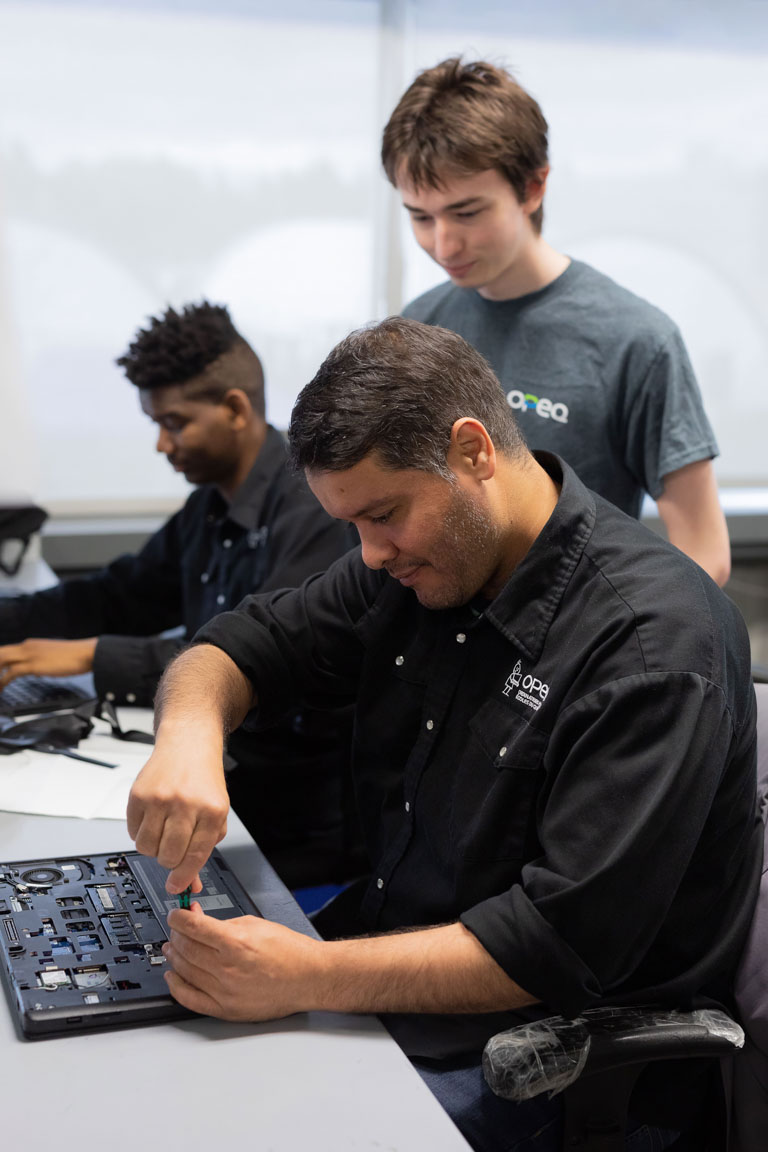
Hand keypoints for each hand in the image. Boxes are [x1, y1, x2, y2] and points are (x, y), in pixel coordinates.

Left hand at [0, 637, 96, 688]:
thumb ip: (41, 662)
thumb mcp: (53, 657)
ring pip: (1, 660)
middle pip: (0, 653)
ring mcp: (29, 655)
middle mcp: (27, 646)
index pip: (5, 651)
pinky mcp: (33, 665)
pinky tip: (1, 688)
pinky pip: (10, 673)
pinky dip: (2, 681)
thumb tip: (36, 671)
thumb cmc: (74, 656)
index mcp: (31, 644)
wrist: (86, 653)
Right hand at [126, 729, 228, 893]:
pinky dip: (140, 832)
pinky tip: (152, 817)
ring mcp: (160, 799)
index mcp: (212, 811)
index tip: (176, 887)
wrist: (188, 745)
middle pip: (168, 856)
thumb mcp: (216, 812)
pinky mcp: (138, 795)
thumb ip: (205, 846)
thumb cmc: (204, 781)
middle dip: (169, 861)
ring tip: (163, 830)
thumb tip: (191, 882)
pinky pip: (131, 832)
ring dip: (153, 847)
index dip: (183, 878)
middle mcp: (186, 804)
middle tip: (172, 849)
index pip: (195, 856)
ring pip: (146, 848)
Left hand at [163, 903, 322, 1020]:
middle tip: (176, 929)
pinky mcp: (226, 1010)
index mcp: (236, 943)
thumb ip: (224, 923)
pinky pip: (190, 999)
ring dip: (174, 957)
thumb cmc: (289, 951)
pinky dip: (177, 987)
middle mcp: (228, 968)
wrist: (308, 977)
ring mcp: (225, 992)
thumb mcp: (256, 924)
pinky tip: (173, 976)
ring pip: (184, 971)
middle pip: (186, 948)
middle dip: (176, 934)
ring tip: (173, 948)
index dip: (178, 917)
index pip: (192, 926)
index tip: (175, 914)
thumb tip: (200, 919)